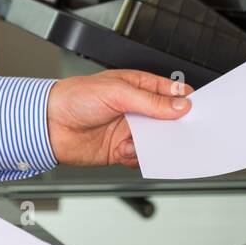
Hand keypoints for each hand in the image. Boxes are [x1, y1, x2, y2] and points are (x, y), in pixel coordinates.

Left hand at [45, 70, 193, 169]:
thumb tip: (180, 105)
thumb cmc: (74, 98)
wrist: (47, 124)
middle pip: (168, 120)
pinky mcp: (120, 150)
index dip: (185, 101)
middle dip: (174, 127)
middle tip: (178, 132)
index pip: (171, 92)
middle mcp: (135, 109)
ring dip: (154, 145)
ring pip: (156, 141)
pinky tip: (123, 150)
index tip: (197, 110)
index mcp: (137, 87)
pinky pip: (140, 157)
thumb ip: (150, 101)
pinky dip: (136, 157)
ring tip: (144, 143)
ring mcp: (128, 130)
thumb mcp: (117, 92)